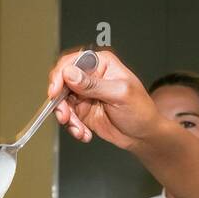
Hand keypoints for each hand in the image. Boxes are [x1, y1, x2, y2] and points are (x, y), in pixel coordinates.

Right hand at [47, 48, 163, 149]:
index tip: (56, 92)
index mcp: (101, 64)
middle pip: (61, 82)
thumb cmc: (141, 110)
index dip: (60, 75)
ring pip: (61, 102)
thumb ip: (94, 85)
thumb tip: (70, 73)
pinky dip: (72, 127)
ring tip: (80, 130)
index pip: (72, 62)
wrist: (143, 135)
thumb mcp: (120, 94)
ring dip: (67, 118)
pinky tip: (84, 133)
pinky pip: (67, 117)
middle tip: (65, 116)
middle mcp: (90, 77)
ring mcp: (84, 94)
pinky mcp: (81, 111)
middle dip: (60, 102)